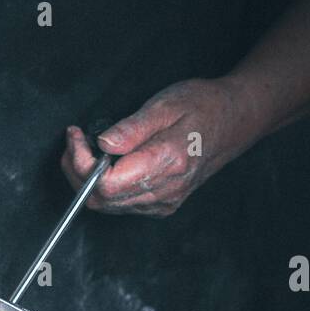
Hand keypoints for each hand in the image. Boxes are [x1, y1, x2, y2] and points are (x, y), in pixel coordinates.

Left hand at [61, 77, 251, 216]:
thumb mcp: (165, 105)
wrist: (235, 120)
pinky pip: (122, 205)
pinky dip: (104, 187)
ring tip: (84, 149)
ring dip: (87, 180)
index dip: (82, 163)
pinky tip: (104, 163)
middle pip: (102, 199)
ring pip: (109, 205)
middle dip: (78, 171)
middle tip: (74, 141)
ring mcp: (164, 201)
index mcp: (166, 163)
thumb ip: (132, 128)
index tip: (76, 136)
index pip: (107, 183)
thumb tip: (102, 144)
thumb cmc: (203, 106)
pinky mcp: (163, 205)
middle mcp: (165, 190)